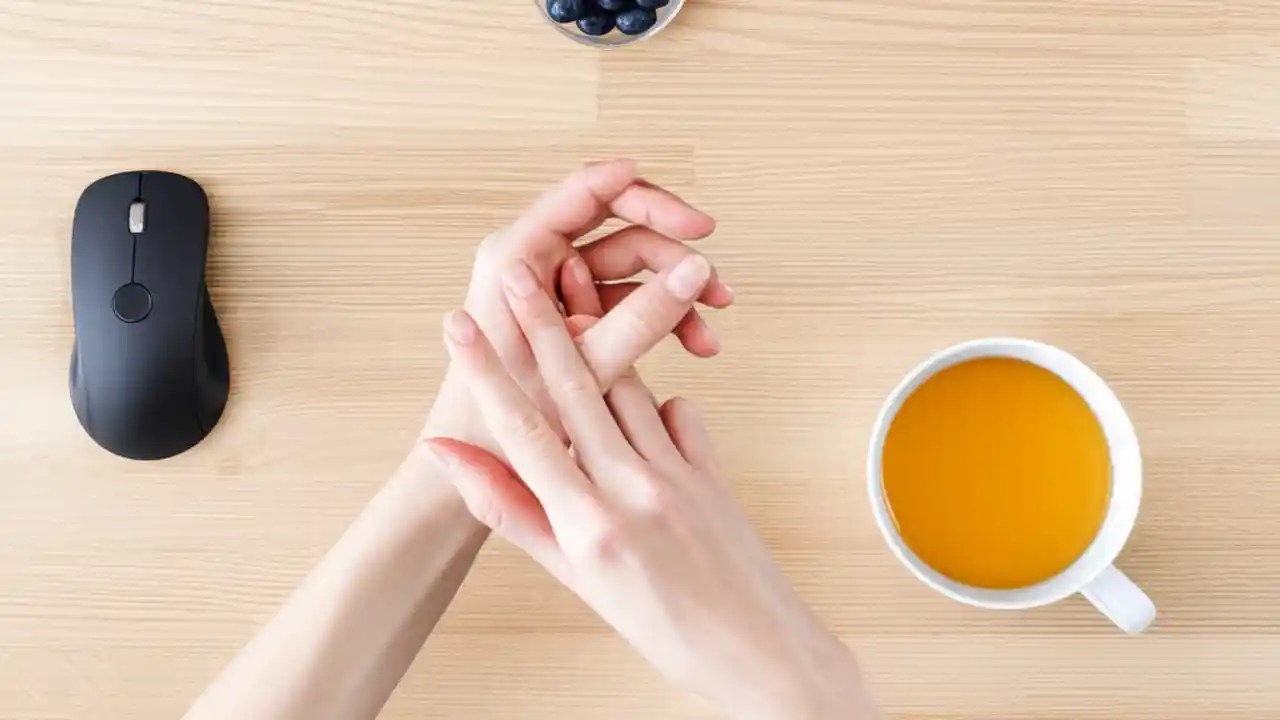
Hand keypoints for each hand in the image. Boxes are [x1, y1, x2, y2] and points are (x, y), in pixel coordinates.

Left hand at [423, 159, 733, 453]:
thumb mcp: (584, 368)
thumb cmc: (505, 419)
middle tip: (715, 277)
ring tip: (711, 331)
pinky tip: (693, 342)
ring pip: (628, 263)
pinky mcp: (568, 309)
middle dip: (672, 253)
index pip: (586, 194)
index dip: (646, 195)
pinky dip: (659, 314)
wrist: (477, 460)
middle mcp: (531, 258)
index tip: (694, 220)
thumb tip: (697, 273)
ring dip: (674, 290)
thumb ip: (641, 318)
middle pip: (617, 225)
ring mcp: (550, 282)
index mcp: (515, 254)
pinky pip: (623, 294)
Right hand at [427, 264, 878, 719]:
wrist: (760, 653)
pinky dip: (656, 401)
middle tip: (518, 268)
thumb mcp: (574, 580)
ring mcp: (679, 476)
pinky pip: (677, 412)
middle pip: (578, 388)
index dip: (488, 372)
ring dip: (598, 346)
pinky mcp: (714, 471)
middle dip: (543, 322)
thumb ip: (513, 512)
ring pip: (629, 388)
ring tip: (572, 297)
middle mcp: (632, 490)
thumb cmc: (662, 628)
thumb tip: (451, 457)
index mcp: (588, 523)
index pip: (524, 431)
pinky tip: (646, 407)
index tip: (459, 323)